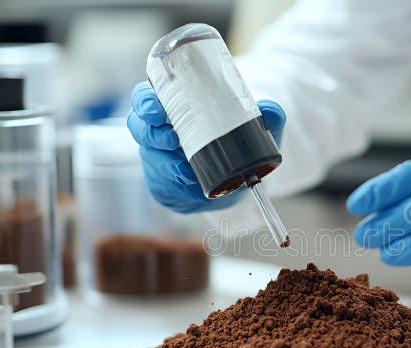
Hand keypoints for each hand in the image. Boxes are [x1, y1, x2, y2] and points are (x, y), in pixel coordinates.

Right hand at [126, 81, 285, 213]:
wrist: (238, 171)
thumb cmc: (240, 137)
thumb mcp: (256, 125)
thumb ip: (268, 114)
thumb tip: (269, 110)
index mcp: (173, 106)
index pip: (146, 98)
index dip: (145, 102)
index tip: (157, 110)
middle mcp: (160, 130)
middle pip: (141, 128)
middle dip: (153, 135)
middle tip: (173, 141)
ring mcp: (158, 157)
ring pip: (151, 159)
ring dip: (164, 164)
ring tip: (186, 170)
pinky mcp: (164, 183)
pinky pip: (161, 185)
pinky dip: (173, 186)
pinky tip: (187, 186)